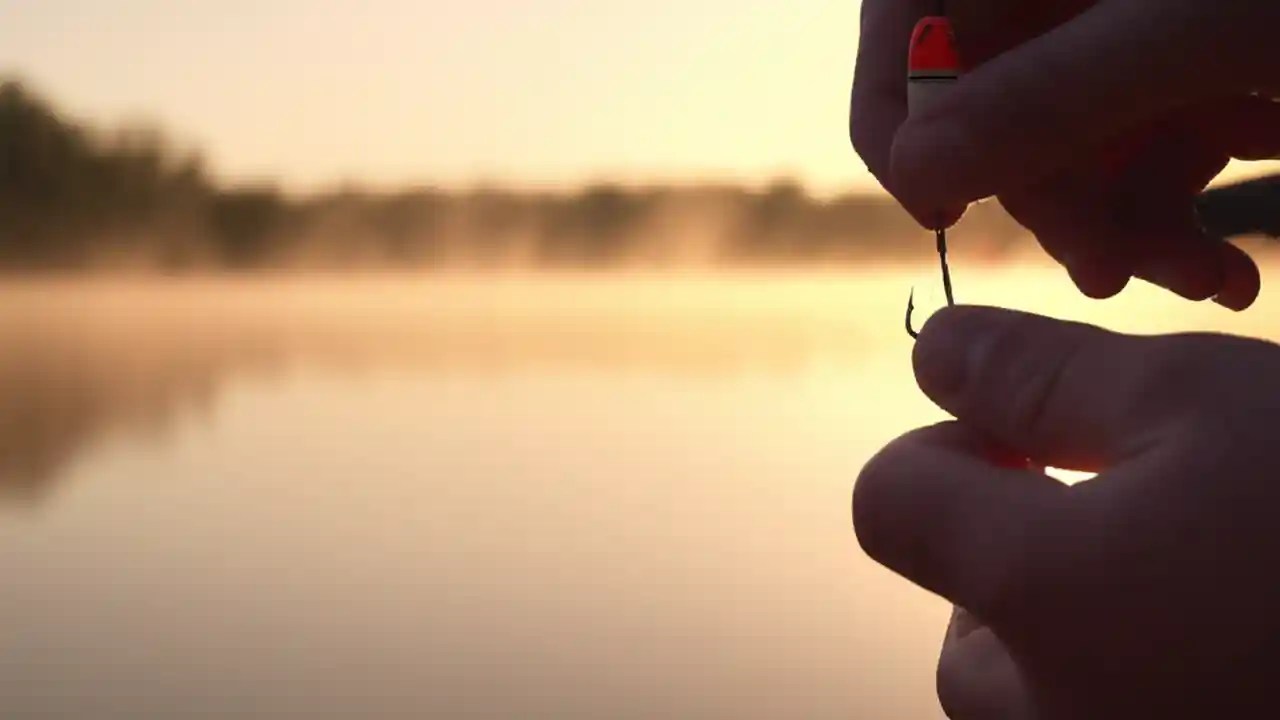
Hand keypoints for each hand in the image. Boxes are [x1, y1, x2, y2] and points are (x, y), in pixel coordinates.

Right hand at [849, 0, 1279, 308]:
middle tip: (1106, 273)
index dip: (901, 117)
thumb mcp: (1204, 20)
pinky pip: (1143, 155)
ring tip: (1202, 281)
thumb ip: (1054, 90)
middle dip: (1053, 204)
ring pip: (1070, 148)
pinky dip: (1176, 221)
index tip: (940, 218)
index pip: (906, 14)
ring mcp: (1130, 31)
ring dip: (1124, 233)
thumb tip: (913, 172)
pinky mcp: (1192, 70)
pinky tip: (1225, 270)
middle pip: (993, 100)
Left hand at [853, 306, 1279, 717]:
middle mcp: (1055, 715)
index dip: (945, 448)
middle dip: (1013, 563)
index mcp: (1034, 592)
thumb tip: (934, 353)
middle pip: (961, 636)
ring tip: (1179, 577)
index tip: (1042, 436)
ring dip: (1069, 638)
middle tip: (1130, 515)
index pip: (886, 502)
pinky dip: (1127, 682)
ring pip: (1033, 705)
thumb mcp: (1196, 400)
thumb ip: (1042, 379)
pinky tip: (1210, 629)